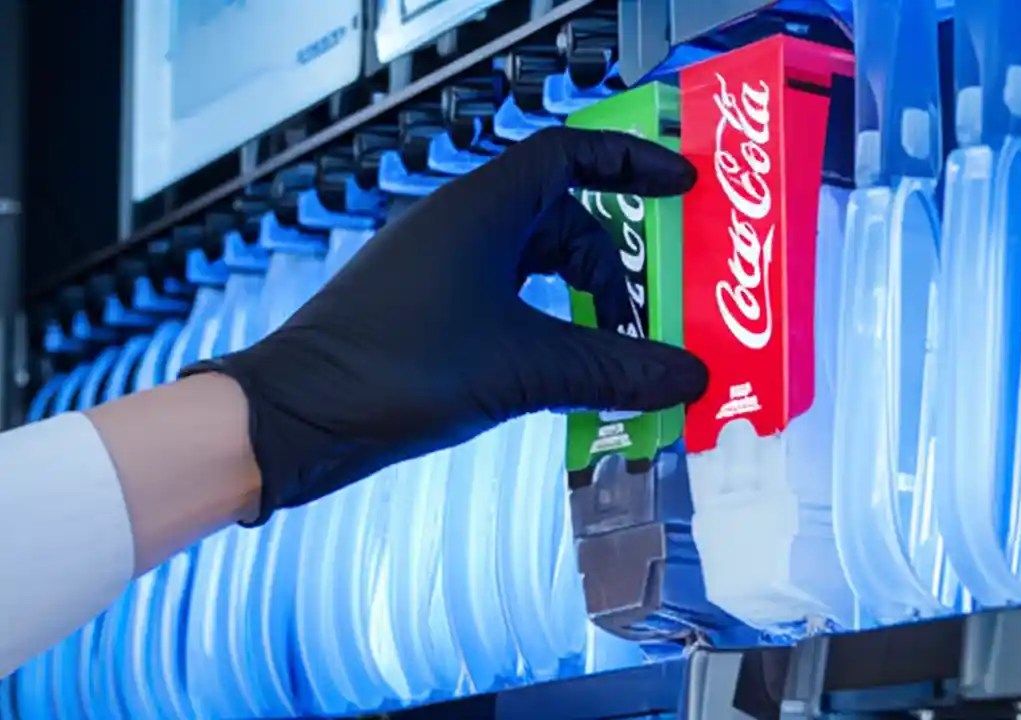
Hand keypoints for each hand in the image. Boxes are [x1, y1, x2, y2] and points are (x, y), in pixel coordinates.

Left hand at [182, 127, 708, 523]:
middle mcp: (460, 226)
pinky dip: (544, 326)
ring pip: (533, 265)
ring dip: (579, 303)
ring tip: (612, 352)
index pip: (571, 154)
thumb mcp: (522, 369)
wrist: (293, 417)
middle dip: (613, 266)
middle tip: (649, 316)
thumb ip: (611, 369)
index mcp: (482, 210)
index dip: (631, 163)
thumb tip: (689, 377)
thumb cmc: (394, 371)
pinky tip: (560, 374)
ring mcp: (438, 267)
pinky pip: (505, 300)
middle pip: (562, 220)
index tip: (680, 187)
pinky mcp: (424, 309)